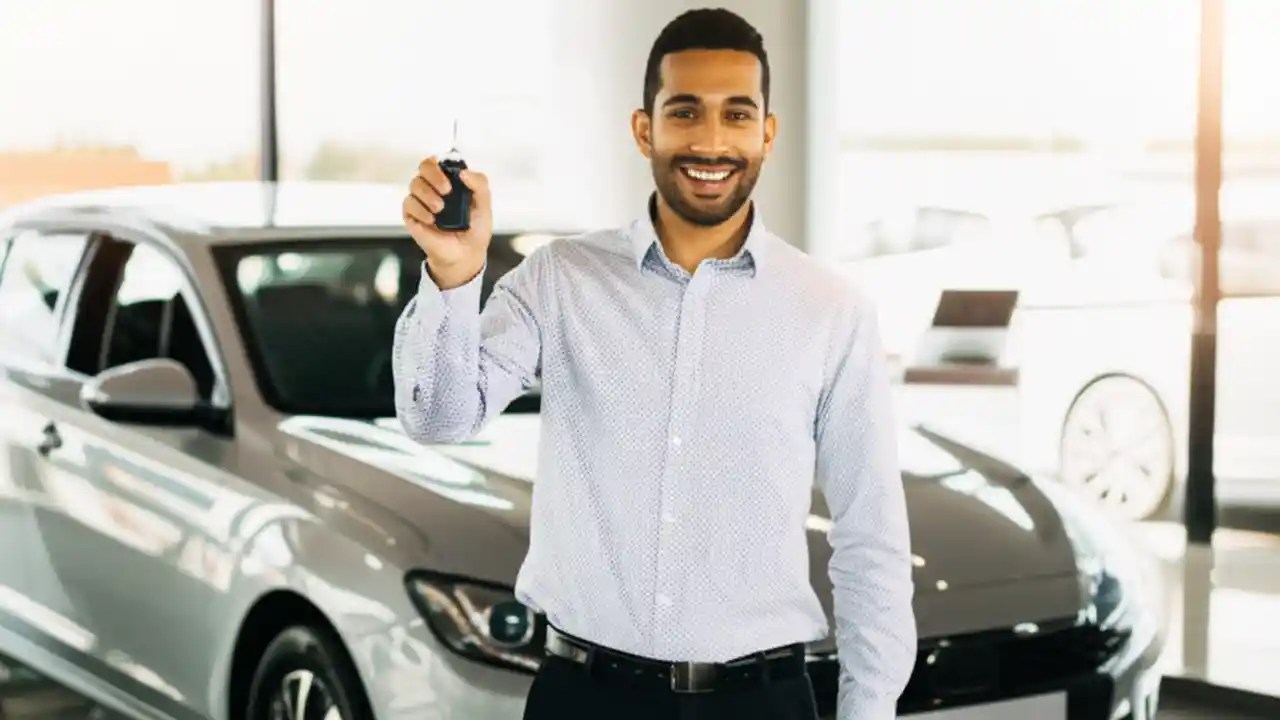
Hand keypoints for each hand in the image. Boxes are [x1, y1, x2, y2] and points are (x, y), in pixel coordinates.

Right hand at [403, 156, 491, 288]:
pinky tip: (431, 219)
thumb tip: (463, 172)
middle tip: (446, 190)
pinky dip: (421, 210)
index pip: (438, 161)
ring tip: (440, 209)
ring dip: (428, 194)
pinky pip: (409, 204)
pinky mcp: (412, 215)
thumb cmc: (475, 229)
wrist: (466, 254)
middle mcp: (434, 188)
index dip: (441, 164)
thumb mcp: (484, 204)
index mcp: (450, 181)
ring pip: (415, 184)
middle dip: (434, 175)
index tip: (451, 177)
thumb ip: (479, 183)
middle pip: (424, 167)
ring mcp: (422, 201)